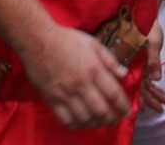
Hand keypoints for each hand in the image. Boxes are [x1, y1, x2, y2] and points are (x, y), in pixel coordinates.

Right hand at [16, 23, 130, 128]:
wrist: (38, 40)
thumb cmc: (67, 39)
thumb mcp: (93, 43)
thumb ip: (110, 60)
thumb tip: (124, 74)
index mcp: (94, 69)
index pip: (114, 94)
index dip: (123, 106)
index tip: (126, 111)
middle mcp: (81, 85)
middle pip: (101, 111)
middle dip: (112, 118)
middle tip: (115, 119)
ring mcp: (65, 94)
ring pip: (85, 118)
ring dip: (96, 123)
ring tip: (100, 121)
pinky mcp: (52, 99)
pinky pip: (66, 120)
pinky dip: (77, 125)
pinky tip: (81, 122)